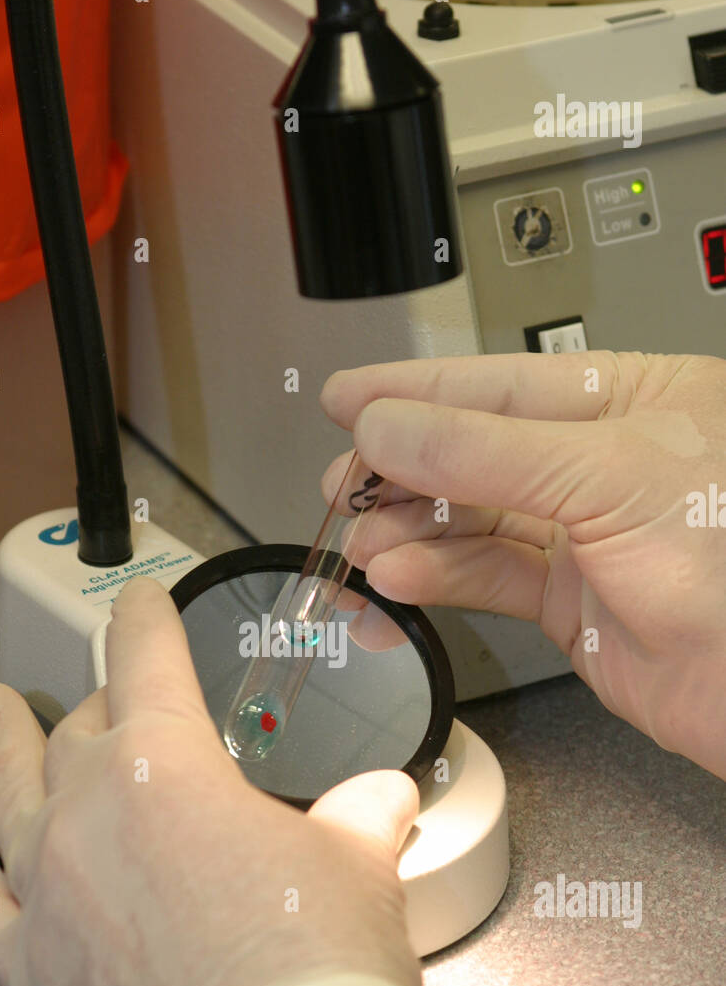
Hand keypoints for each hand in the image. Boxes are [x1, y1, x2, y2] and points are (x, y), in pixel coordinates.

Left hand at [0, 577, 419, 985]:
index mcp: (165, 766)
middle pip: (78, 733)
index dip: (145, 621)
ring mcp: (49, 892)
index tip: (140, 602)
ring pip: (6, 794)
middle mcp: (87, 814)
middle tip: (112, 702)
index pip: (146, 663)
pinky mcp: (31, 972)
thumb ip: (361, 818)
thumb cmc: (315, 968)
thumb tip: (381, 800)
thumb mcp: (361, 867)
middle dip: (97, 706)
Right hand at [321, 351, 725, 779]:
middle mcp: (609, 464)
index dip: (419, 389)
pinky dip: (441, 577)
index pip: (505, 380)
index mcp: (638, 401)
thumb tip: (392, 426)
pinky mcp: (574, 604)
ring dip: (413, 532)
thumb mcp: (609, 479)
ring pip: (475, 520)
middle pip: (478, 451)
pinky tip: (403, 575)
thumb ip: (487, 452)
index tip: (350, 398)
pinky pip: (489, 578)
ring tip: (365, 543)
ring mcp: (590, 537)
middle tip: (347, 483)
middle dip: (405, 468)